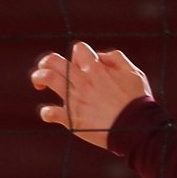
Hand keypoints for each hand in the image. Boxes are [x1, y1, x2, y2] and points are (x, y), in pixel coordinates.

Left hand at [30, 43, 150, 150]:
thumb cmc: (137, 101)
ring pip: (47, 78)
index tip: (80, 65)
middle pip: (54, 60)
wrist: (137, 128)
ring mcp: (75, 99)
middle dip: (47, 61)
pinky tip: (49, 113)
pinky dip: (46, 112)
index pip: (78, 49)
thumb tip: (100, 56)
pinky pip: (49, 112)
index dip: (78, 55)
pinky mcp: (71, 119)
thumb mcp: (134, 72)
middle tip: (47, 68)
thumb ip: (116, 59)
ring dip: (39, 78)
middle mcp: (82, 80)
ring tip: (39, 83)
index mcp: (96, 68)